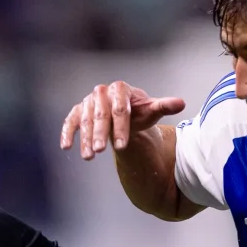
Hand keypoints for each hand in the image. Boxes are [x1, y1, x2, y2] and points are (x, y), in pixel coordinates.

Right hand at [60, 82, 185, 160]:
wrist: (123, 113)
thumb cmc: (139, 112)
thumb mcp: (151, 110)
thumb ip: (163, 106)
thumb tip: (181, 103)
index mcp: (120, 89)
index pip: (120, 109)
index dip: (120, 128)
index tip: (121, 146)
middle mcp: (102, 93)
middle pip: (100, 115)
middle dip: (99, 134)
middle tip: (99, 151)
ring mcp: (88, 102)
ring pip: (84, 120)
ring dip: (84, 138)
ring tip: (88, 157)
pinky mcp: (78, 111)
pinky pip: (70, 121)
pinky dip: (67, 132)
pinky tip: (66, 147)